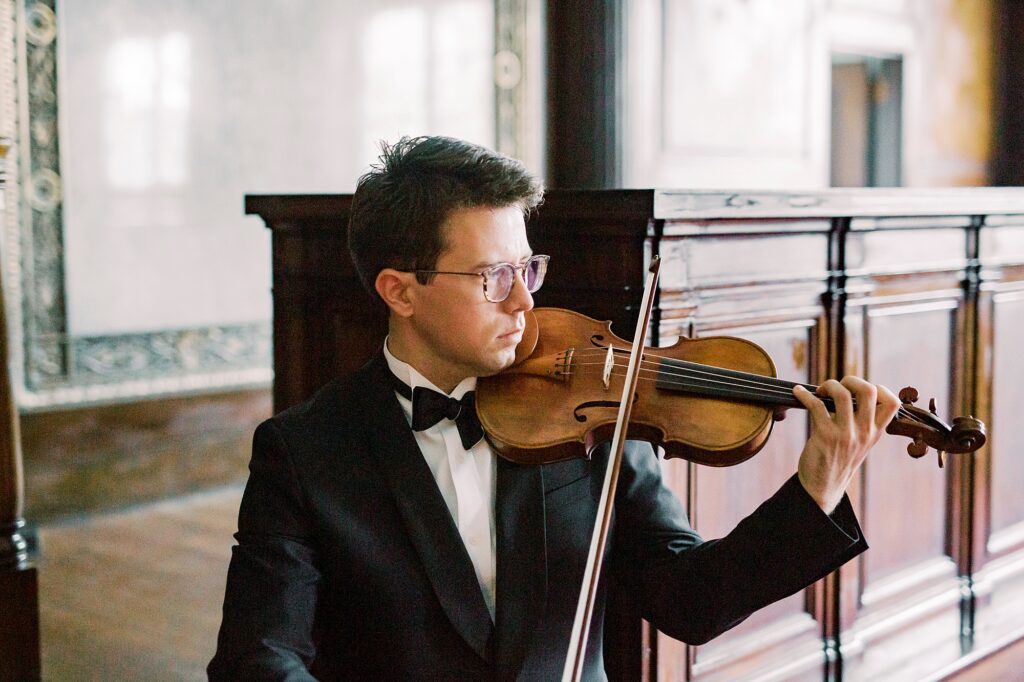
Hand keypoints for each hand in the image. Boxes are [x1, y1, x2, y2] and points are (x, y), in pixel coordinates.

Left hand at [793, 376, 900, 513]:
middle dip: (851, 380)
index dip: (879, 388)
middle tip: (838, 386)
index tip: (861, 388)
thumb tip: (847, 390)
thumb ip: (861, 421)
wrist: (822, 487)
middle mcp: (864, 432)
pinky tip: (798, 393)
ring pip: (842, 395)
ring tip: (819, 390)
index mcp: (875, 432)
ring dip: (828, 385)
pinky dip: (804, 395)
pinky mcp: (825, 436)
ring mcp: (846, 435)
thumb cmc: (838, 459)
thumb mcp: (859, 442)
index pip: (892, 403)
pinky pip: (816, 405)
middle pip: (868, 391)